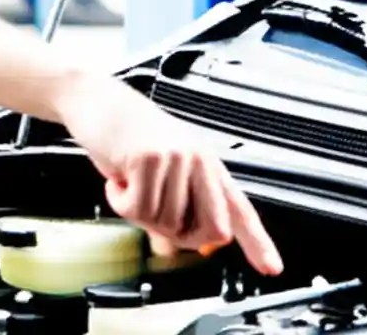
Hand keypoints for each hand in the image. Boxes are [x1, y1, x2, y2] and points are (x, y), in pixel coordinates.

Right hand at [53, 72, 283, 275]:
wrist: (95, 99)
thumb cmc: (123, 132)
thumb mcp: (153, 171)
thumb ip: (167, 209)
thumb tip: (169, 248)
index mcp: (206, 162)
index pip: (239, 208)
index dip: (257, 242)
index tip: (271, 268)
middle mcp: (199, 159)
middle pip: (209, 229)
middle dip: (179, 236)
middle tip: (153, 218)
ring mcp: (177, 157)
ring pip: (167, 222)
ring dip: (138, 213)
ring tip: (128, 184)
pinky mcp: (149, 158)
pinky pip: (138, 209)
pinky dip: (120, 202)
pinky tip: (117, 180)